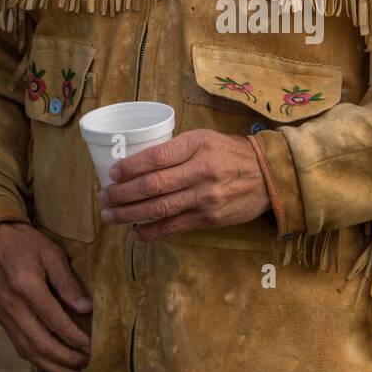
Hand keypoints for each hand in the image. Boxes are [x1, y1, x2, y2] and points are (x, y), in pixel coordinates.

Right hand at [0, 222, 91, 371]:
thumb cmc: (26, 243)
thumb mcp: (52, 254)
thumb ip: (68, 282)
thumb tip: (86, 309)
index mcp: (26, 287)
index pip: (55, 322)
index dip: (75, 338)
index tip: (93, 346)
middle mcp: (12, 306)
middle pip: (40, 344)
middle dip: (66, 359)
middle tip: (88, 363)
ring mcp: (4, 315)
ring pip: (28, 351)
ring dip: (53, 367)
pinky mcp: (1, 319)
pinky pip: (20, 346)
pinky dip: (38, 360)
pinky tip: (54, 366)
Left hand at [99, 129, 271, 239]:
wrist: (268, 175)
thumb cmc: (231, 153)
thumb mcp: (205, 138)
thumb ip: (177, 149)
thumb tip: (138, 163)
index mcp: (197, 145)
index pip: (155, 157)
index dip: (129, 167)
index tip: (112, 173)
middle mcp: (200, 171)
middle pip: (151, 186)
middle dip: (122, 194)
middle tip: (103, 197)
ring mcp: (205, 197)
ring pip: (158, 209)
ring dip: (128, 214)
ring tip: (110, 215)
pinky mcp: (208, 218)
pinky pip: (173, 227)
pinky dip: (150, 232)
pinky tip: (135, 232)